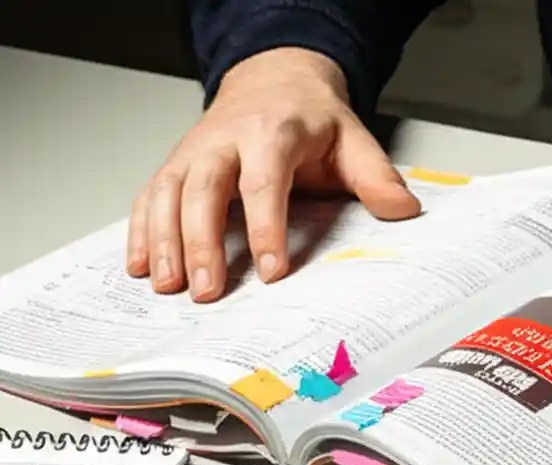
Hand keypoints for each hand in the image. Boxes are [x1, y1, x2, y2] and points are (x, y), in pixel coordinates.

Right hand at [128, 48, 421, 301]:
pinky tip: (141, 265)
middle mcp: (224, 140)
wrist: (274, 80)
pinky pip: (149, 196)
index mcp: (272, 133)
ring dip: (164, 242)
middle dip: (202, 243)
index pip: (264, 183)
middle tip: (207, 291)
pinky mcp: (175, 164)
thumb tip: (404, 210)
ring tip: (169, 286)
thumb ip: (376, 176)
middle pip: (204, 190)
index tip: (272, 269)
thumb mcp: (353, 139)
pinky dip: (141, 231)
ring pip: (167, 194)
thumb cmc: (311, 119)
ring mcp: (194, 152)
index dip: (266, 227)